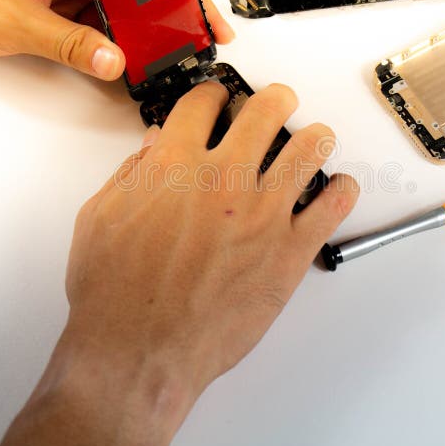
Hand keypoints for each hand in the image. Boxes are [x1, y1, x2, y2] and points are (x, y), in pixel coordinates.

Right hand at [0, 83, 358, 445]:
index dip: (213, 92)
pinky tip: (339, 189)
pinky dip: (343, 191)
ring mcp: (263, 213)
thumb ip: (132, 174)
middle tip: (278, 103)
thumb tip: (155, 145)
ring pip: (310, 147)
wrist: (139, 353)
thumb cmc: (115, 294)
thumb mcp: (102, 219)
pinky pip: (333, 208)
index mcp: (176, 164)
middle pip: (267, 109)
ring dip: (314, 136)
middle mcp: (225, 179)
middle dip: (275, 98)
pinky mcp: (290, 252)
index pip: (204, 102)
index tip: (218, 97)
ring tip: (314, 138)